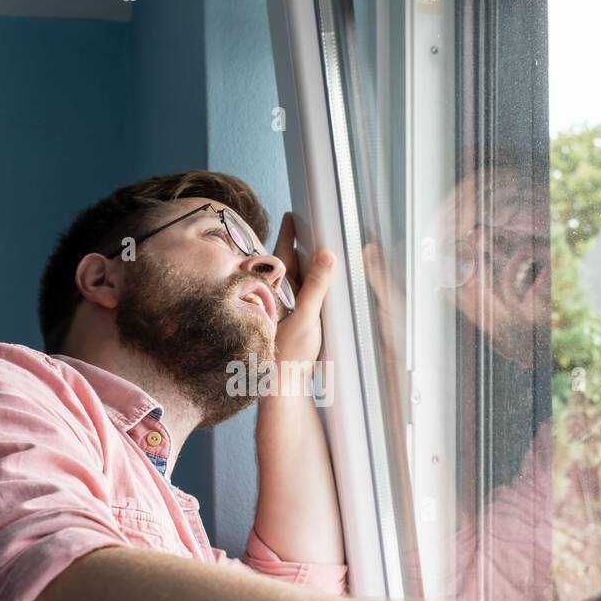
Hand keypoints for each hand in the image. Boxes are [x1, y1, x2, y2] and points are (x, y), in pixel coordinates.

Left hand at [271, 211, 336, 365]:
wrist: (286, 386)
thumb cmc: (289, 355)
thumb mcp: (306, 317)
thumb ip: (317, 285)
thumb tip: (326, 254)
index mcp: (274, 291)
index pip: (281, 253)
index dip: (288, 233)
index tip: (292, 214)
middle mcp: (278, 297)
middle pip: (290, 263)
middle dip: (300, 244)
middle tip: (309, 224)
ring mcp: (286, 309)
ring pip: (297, 279)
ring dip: (307, 263)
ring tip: (317, 246)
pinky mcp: (295, 321)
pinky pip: (304, 294)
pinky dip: (312, 283)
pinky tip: (322, 281)